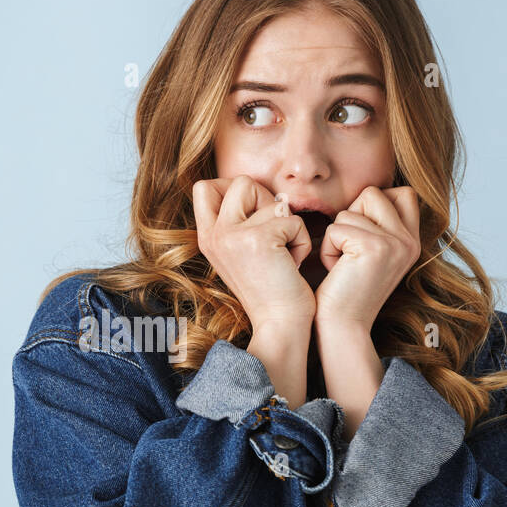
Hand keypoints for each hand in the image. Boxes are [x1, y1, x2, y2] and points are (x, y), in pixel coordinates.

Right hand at [192, 175, 315, 330]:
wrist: (279, 325)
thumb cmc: (270, 289)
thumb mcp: (242, 253)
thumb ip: (241, 222)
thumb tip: (269, 195)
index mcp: (207, 237)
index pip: (205, 187)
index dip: (234, 189)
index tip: (253, 216)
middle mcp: (214, 234)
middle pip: (240, 182)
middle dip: (265, 200)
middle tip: (274, 232)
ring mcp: (232, 235)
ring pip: (272, 200)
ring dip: (288, 224)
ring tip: (284, 254)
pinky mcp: (259, 239)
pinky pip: (293, 220)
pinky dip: (301, 241)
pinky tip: (293, 264)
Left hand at [313, 185, 421, 334]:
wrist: (343, 327)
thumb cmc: (347, 290)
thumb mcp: (372, 254)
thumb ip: (378, 225)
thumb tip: (367, 194)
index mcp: (412, 241)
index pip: (403, 193)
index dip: (373, 203)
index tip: (359, 233)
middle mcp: (409, 241)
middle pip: (374, 193)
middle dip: (351, 214)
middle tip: (348, 247)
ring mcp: (395, 243)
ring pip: (351, 209)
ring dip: (337, 234)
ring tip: (342, 262)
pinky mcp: (374, 247)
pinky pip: (337, 227)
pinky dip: (327, 248)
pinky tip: (335, 270)